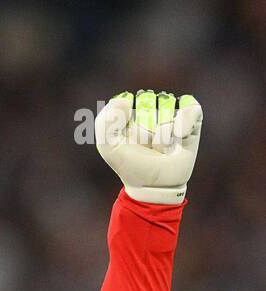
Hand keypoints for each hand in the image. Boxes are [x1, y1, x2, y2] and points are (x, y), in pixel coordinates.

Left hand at [95, 89, 202, 203]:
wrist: (154, 187)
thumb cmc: (131, 167)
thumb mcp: (108, 147)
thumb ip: (104, 122)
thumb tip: (127, 101)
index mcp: (133, 111)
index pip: (129, 98)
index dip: (128, 118)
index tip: (129, 137)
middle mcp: (154, 109)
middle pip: (149, 100)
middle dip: (144, 126)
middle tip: (145, 145)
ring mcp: (173, 114)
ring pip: (167, 105)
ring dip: (162, 132)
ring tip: (160, 147)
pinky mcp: (192, 122)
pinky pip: (191, 109)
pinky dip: (183, 124)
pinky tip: (178, 137)